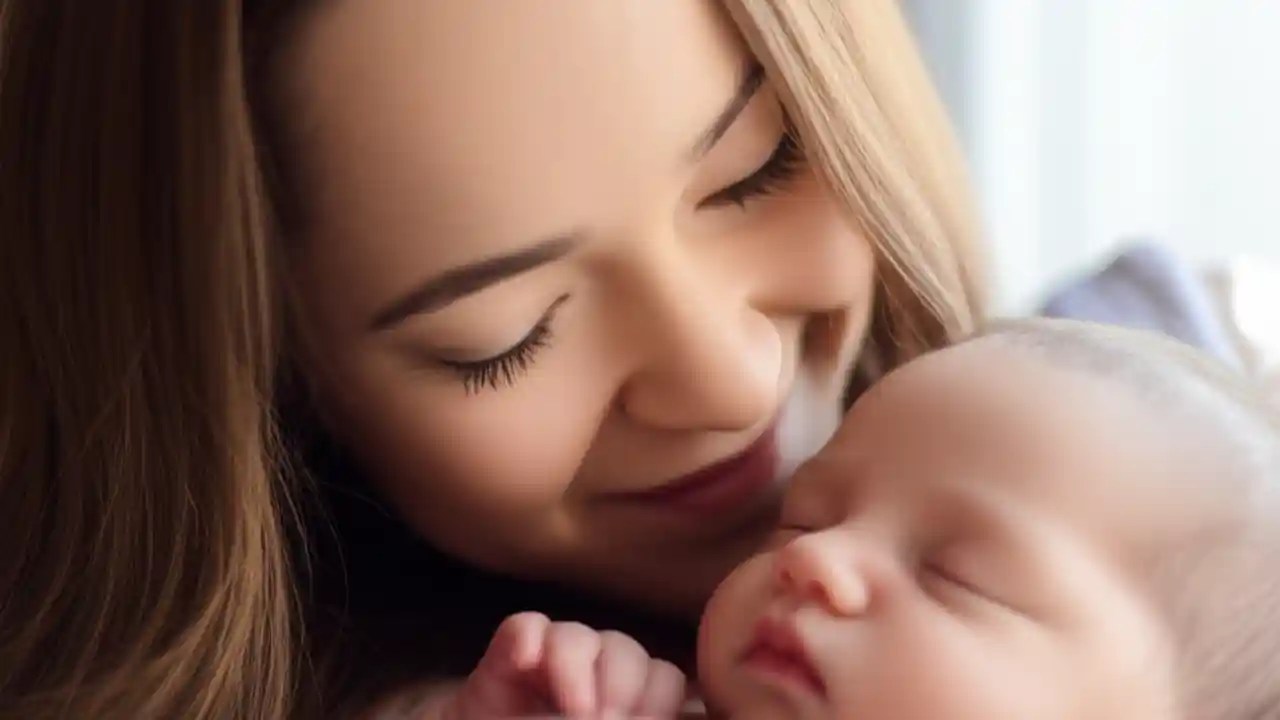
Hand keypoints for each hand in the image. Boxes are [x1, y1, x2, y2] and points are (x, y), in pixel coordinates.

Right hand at [443, 612, 686, 718]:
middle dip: (623, 687)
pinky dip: (529, 641)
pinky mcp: (506, 657)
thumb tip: (640, 719)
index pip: (663, 679)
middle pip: (627, 652)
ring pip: (577, 636)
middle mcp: (594, 673)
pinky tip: (525, 663)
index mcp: (627, 699)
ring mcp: (550, 661)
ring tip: (576, 712)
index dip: (659, 701)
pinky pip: (525, 627)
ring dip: (577, 670)